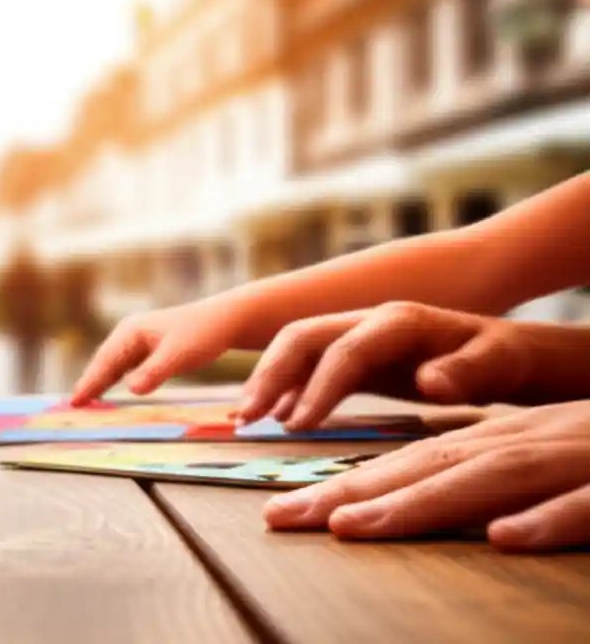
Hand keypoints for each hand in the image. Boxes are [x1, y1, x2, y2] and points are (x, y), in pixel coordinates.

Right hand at [70, 298, 244, 405]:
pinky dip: (113, 377)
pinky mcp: (148, 346)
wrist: (223, 320)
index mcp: (132, 332)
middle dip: (89, 381)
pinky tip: (109, 389)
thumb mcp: (178, 356)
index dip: (89, 381)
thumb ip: (153, 373)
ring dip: (99, 380)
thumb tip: (131, 389)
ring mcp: (138, 338)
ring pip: (112, 363)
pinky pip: (124, 365)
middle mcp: (130, 333)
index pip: (105, 361)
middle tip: (73, 404)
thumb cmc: (201, 334)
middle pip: (103, 361)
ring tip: (84, 399)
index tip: (75, 400)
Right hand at [238, 301, 589, 430]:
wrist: (502, 350)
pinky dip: (286, 390)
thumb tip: (430, 381)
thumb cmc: (501, 358)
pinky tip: (276, 418)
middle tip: (246, 417)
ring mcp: (356, 335)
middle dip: (269, 375)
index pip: (344, 350)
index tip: (295, 427)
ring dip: (268, 381)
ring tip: (246, 418)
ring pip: (296, 348)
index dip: (316, 386)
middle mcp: (367, 320)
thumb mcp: (498, 364)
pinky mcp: (353, 355)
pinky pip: (308, 366)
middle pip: (302, 336)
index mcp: (398, 321)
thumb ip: (466, 372)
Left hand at [263, 401, 589, 551]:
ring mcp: (576, 461)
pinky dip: (550, 518)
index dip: (342, 487)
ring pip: (492, 478)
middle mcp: (523, 445)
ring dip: (422, 502)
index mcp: (498, 443)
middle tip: (282, 519)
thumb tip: (433, 508)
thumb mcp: (538, 456)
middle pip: (425, 467)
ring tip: (359, 526)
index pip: (406, 462)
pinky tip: (508, 536)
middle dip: (349, 495)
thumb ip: (479, 474)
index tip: (279, 510)